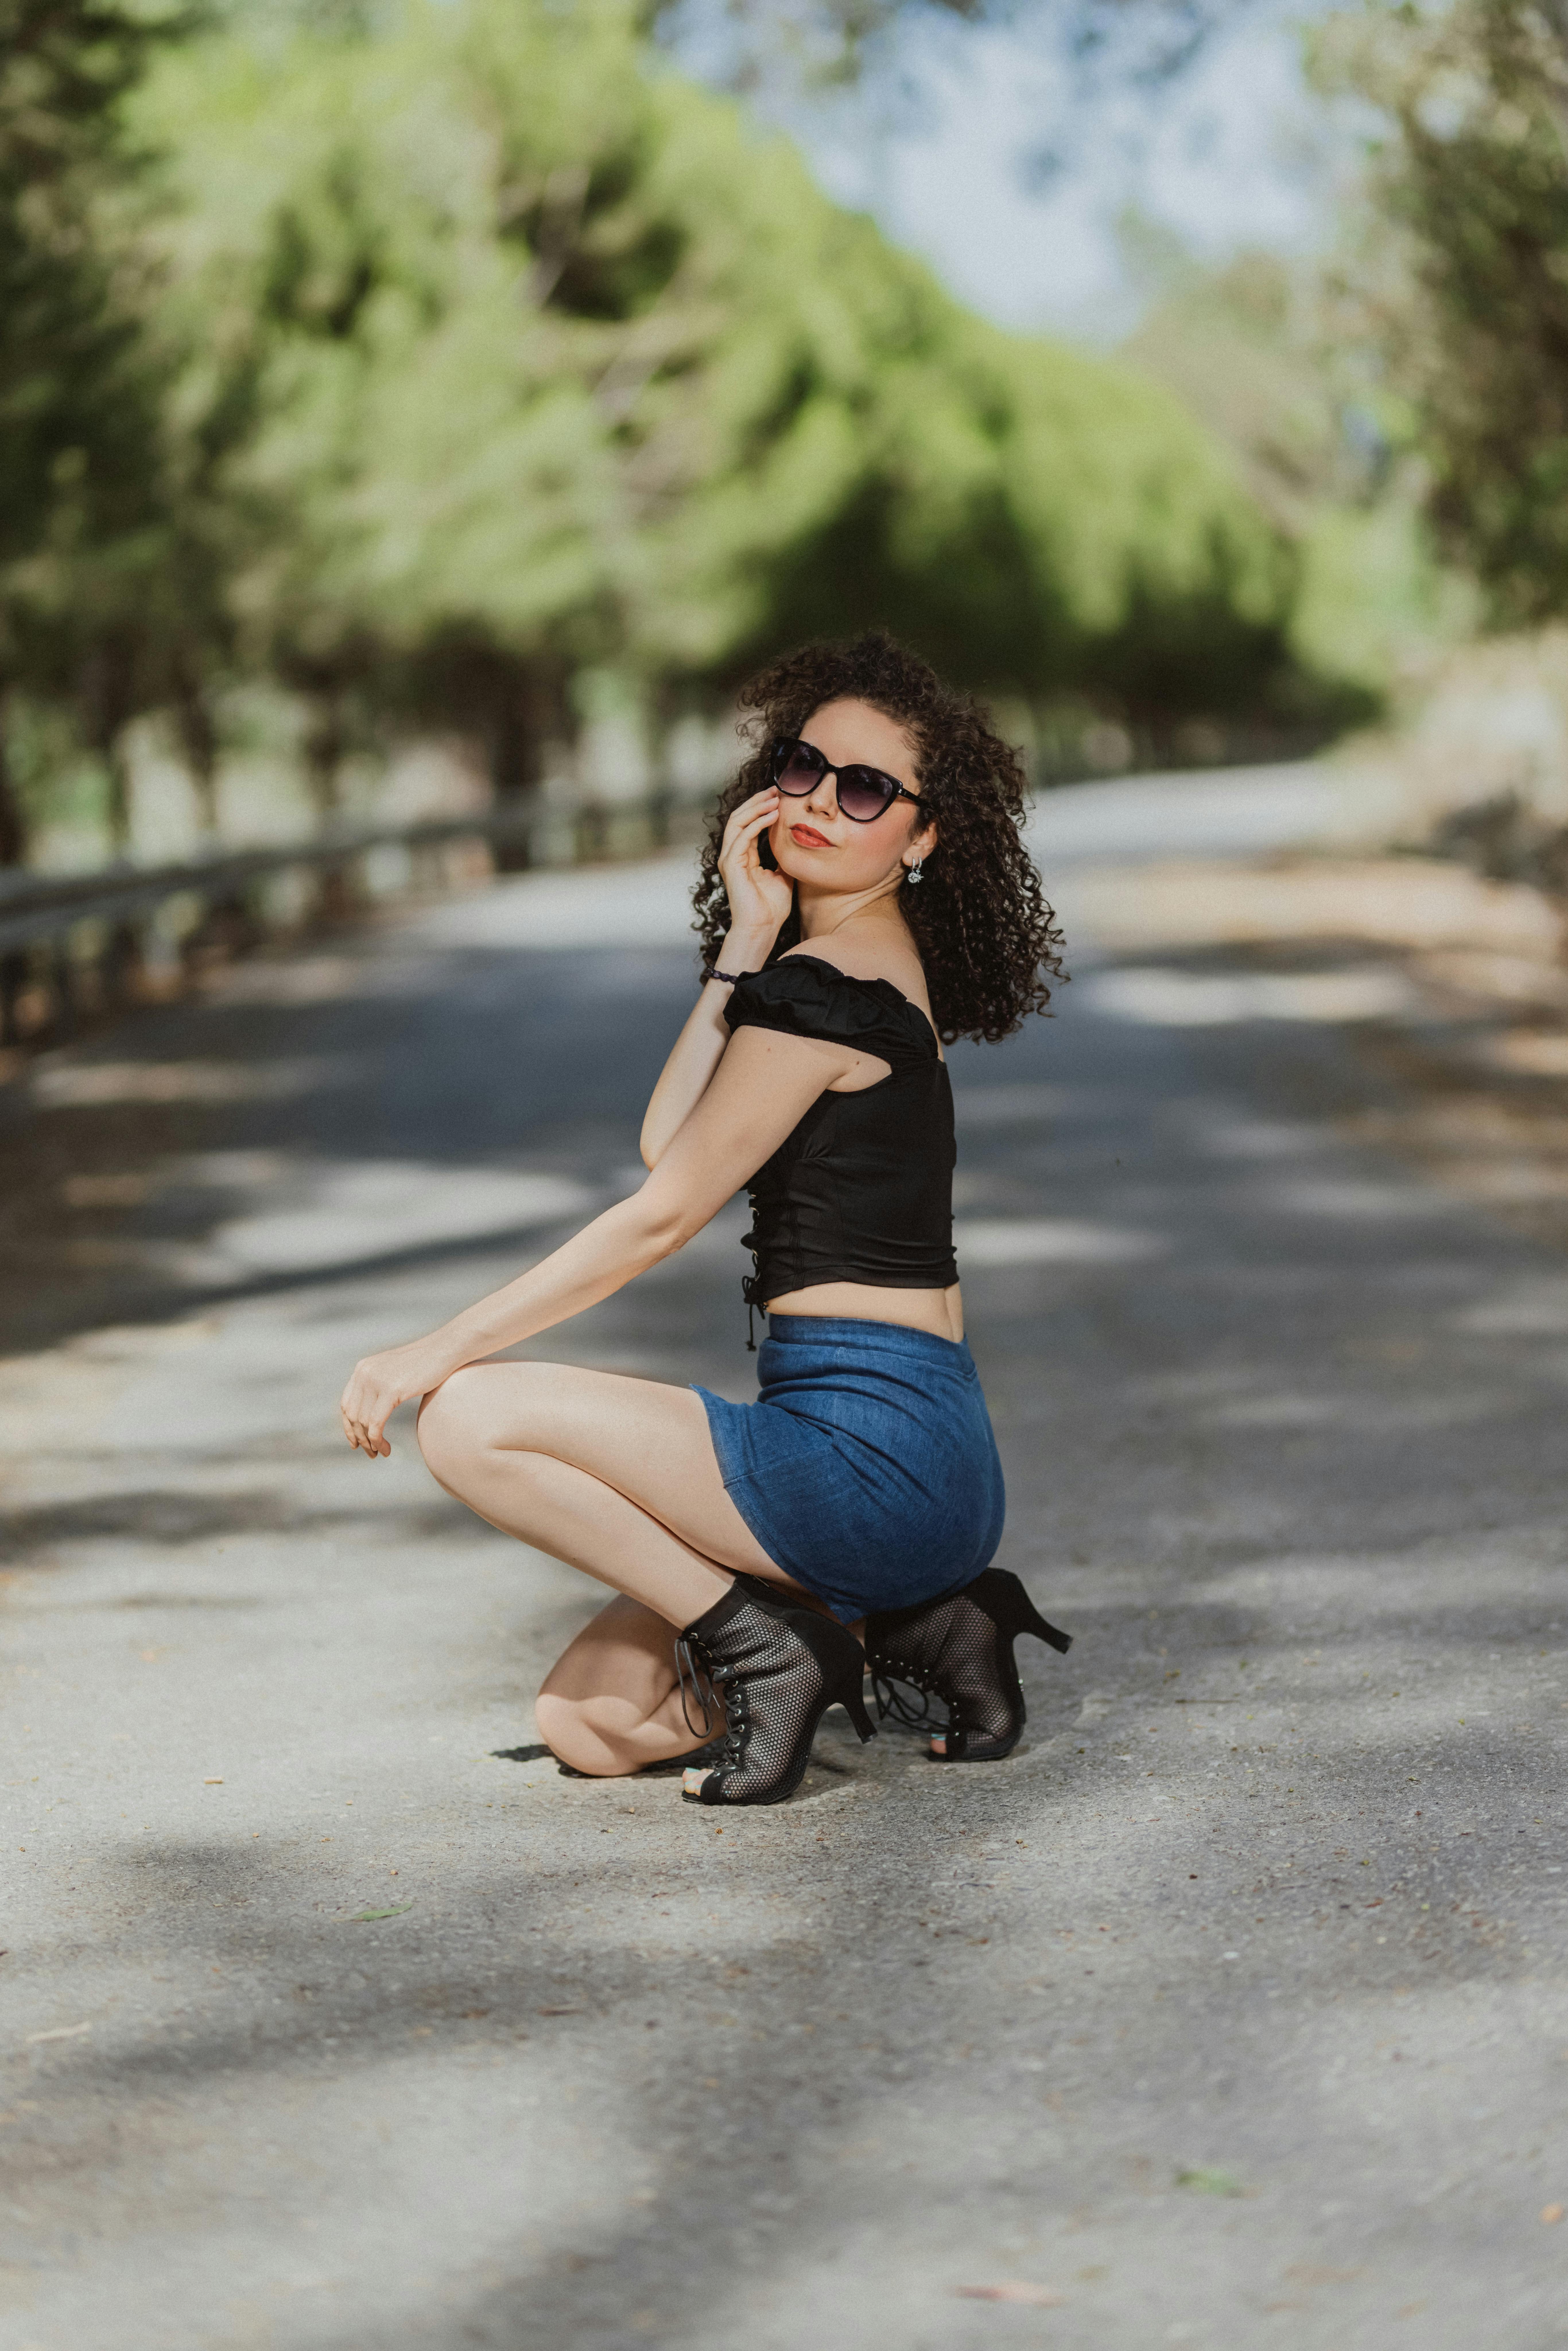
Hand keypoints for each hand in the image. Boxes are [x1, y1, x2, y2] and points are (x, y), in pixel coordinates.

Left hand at [339, 1335, 460, 1457]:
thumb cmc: (426, 1363)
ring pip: (362, 1422)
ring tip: (380, 1453)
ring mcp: (376, 1380)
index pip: (346, 1404)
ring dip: (369, 1443)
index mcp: (363, 1368)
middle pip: (352, 1415)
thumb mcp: (394, 1372)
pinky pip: (375, 1423)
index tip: (356, 1442)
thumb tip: (374, 1409)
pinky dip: (378, 1440)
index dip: (349, 1427)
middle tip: (370, 1453)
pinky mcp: (390, 1389)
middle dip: (358, 1438)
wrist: (445, 1349)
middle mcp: (364, 1372)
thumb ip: (380, 1386)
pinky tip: (386, 1449)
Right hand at [717, 786, 791, 949]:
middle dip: (757, 801)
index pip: (747, 824)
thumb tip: (796, 840)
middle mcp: (731, 855)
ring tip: (774, 797)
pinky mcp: (730, 865)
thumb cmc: (772, 908)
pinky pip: (742, 836)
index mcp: (742, 856)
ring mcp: (729, 859)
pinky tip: (774, 815)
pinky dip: (758, 823)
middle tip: (776, 789)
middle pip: (739, 817)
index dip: (761, 808)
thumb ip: (784, 856)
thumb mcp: (784, 874)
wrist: (762, 929)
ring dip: (756, 807)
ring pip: (737, 822)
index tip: (779, 796)